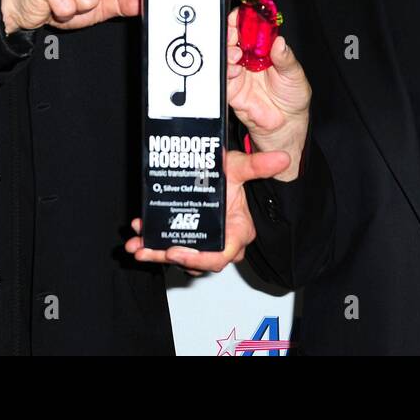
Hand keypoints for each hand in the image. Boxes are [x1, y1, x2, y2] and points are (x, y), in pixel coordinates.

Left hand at [124, 149, 290, 273]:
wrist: (215, 171)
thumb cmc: (231, 175)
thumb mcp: (239, 168)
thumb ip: (257, 166)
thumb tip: (283, 158)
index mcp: (238, 231)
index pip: (220, 256)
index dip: (198, 258)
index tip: (176, 250)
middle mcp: (220, 242)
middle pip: (195, 261)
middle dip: (167, 256)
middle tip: (147, 250)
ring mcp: (202, 242)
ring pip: (179, 257)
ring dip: (155, 253)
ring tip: (136, 246)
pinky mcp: (187, 238)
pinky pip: (169, 247)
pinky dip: (152, 244)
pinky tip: (137, 235)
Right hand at [226, 10, 310, 178]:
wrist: (286, 125)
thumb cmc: (292, 97)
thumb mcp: (294, 74)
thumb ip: (285, 59)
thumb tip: (279, 42)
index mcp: (262, 50)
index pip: (249, 29)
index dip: (244, 20)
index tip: (243, 15)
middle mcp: (247, 59)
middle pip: (232, 39)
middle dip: (230, 31)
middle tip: (234, 30)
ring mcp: (238, 74)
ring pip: (224, 56)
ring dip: (226, 50)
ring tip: (236, 52)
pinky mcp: (231, 90)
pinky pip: (223, 77)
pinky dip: (225, 70)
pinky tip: (233, 68)